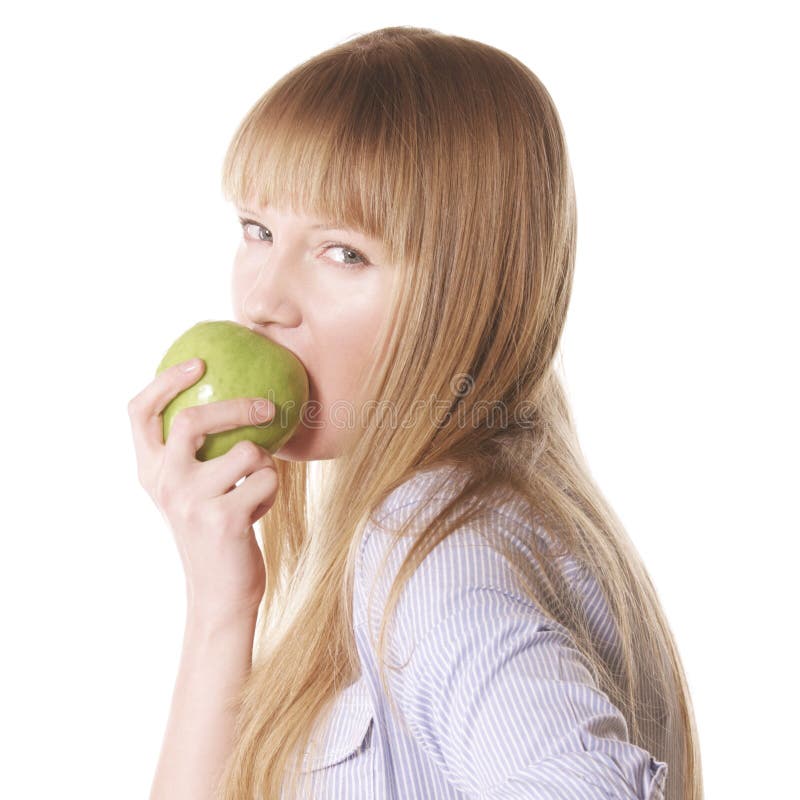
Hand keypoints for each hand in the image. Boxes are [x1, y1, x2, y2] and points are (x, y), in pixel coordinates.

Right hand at [127, 359, 277, 620]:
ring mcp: (191, 501)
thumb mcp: (193, 491)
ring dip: (264, 465)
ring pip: (247, 452)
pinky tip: (257, 511)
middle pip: (194, 420)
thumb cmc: (215, 532)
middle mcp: (164, 483)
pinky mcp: (223, 518)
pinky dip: (271, 492)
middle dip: (237, 406)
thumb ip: (196, 454)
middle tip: (267, 407)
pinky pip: (267, 479)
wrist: (220, 593)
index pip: (140, 413)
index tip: (198, 362)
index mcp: (151, 471)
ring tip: (255, 487)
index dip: (165, 381)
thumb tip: (233, 400)